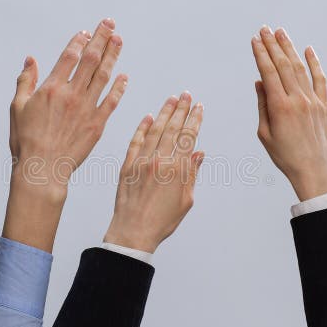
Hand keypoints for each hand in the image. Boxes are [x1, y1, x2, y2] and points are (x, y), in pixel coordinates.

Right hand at [3, 19, 127, 251]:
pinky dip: (119, 87)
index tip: (87, 32)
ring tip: (119, 39)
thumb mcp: (17, 108)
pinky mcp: (97, 124)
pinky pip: (112, 101)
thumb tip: (31, 60)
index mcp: (51, 88)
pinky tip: (124, 76)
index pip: (69, 56)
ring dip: (112, 55)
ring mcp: (87, 109)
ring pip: (104, 76)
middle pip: (90, 59)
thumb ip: (26, 81)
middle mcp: (71, 94)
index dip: (79, 41)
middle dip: (101, 38)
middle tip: (109, 24)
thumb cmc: (26, 141)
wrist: (43, 169)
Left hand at [104, 93, 204, 252]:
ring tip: (171, 99)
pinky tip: (148, 117)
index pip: (188, 137)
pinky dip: (142, 128)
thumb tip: (199, 153)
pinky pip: (135, 141)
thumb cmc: (162, 220)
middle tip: (186, 95)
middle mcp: (160, 161)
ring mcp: (142, 162)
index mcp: (177, 170)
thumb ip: (192, 173)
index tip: (199, 107)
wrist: (133, 231)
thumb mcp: (186, 200)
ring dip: (164, 113)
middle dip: (181, 109)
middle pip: (173, 129)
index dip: (194, 120)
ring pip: (155, 131)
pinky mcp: (127, 166)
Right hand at [251, 26, 326, 201]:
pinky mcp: (325, 105)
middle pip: (283, 65)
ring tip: (280, 33)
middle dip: (272, 45)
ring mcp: (313, 101)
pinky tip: (308, 50)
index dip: (261, 54)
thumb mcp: (265, 133)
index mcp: (280, 107)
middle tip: (264, 29)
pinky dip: (314, 63)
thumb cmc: (285, 156)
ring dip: (290, 48)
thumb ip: (263, 105)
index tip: (254, 40)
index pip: (269, 73)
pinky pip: (320, 79)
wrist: (314, 169)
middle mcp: (298, 100)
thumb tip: (260, 81)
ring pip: (300, 68)